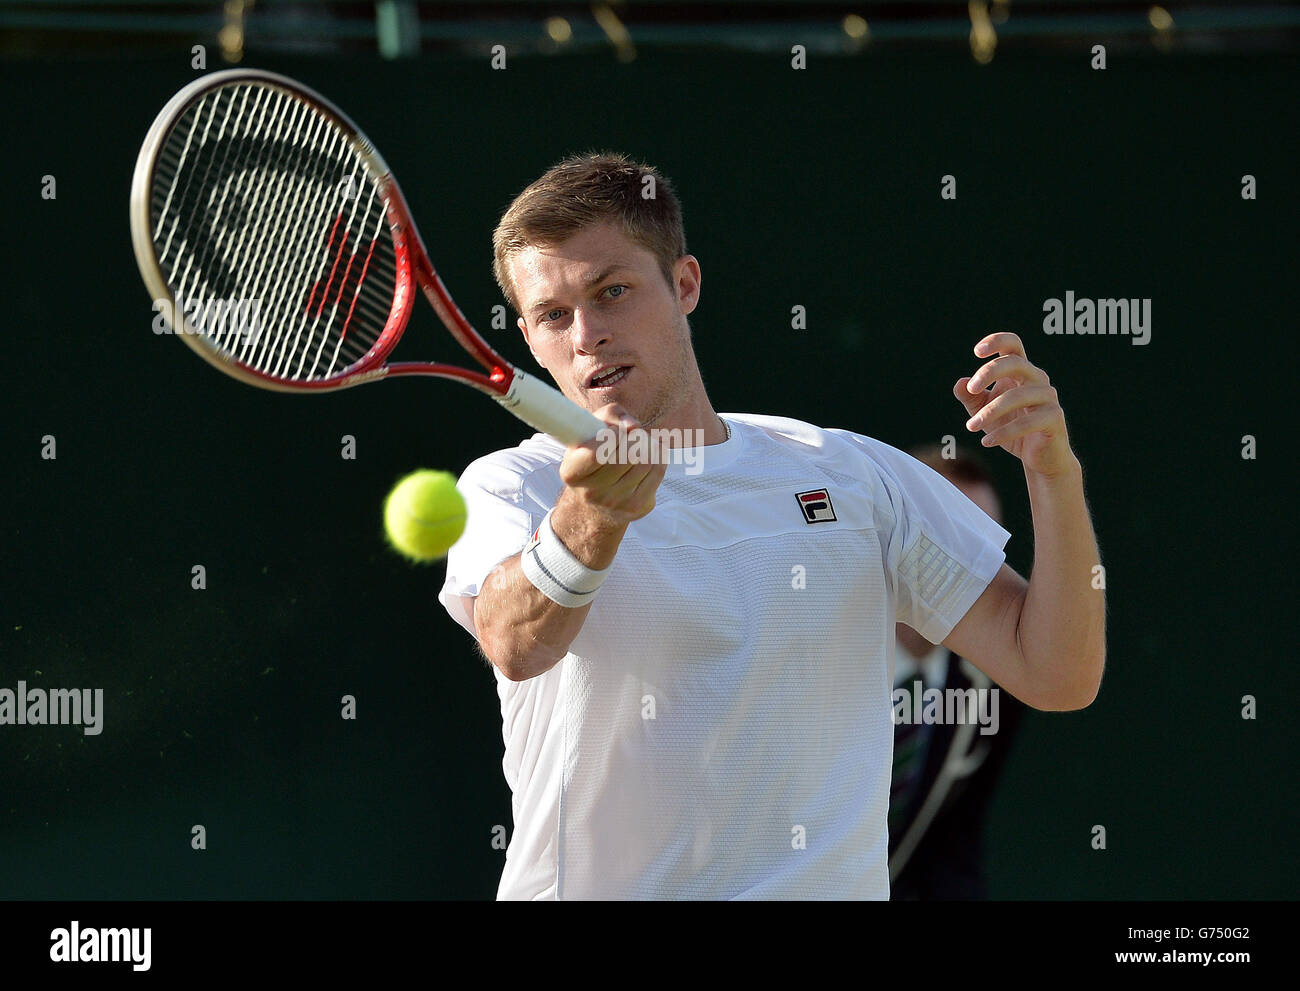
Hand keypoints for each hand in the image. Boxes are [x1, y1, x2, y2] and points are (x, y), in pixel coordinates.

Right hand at [557, 403, 666, 528]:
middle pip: (628, 454)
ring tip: (640, 444)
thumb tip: (633, 425)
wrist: (598, 500)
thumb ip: (610, 415)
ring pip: (646, 461)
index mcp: (572, 472)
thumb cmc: (595, 453)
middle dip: (634, 437)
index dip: (612, 436)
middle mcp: (591, 493)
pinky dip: (658, 457)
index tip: (615, 432)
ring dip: (648, 445)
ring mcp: (615, 503)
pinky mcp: (637, 507)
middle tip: (631, 436)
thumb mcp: (591, 430)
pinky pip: (658, 471)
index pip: (597, 453)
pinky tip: (648, 456)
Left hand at [954, 332, 1077, 478]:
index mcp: (1021, 372)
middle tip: (971, 390)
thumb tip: (960, 383)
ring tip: (971, 426)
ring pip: (1018, 395)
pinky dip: (1004, 432)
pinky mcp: (1054, 419)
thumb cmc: (1010, 428)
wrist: (1039, 457)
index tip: (976, 352)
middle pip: (1015, 363)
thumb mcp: (984, 412)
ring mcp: (1049, 398)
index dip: (997, 341)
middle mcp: (1038, 380)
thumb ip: (971, 398)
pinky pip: (1027, 422)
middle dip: (989, 372)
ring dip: (990, 411)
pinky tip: (986, 442)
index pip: (1013, 345)